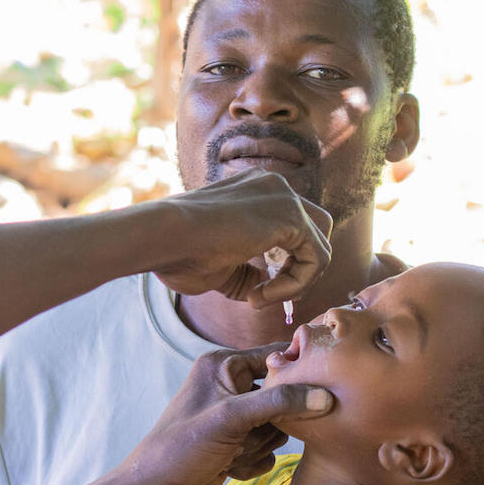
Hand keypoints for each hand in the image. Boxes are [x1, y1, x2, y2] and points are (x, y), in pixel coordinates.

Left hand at [115, 345, 332, 484]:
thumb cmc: (181, 448)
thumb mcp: (231, 417)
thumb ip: (280, 403)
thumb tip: (325, 397)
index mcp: (221, 366)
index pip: (274, 355)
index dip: (295, 372)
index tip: (320, 386)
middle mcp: (228, 388)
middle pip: (282, 398)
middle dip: (269, 423)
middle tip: (246, 434)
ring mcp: (232, 420)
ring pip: (276, 429)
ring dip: (258, 446)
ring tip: (231, 452)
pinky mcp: (235, 447)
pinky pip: (267, 452)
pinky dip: (252, 462)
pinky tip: (228, 468)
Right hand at [152, 169, 332, 307]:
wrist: (163, 237)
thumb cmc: (177, 253)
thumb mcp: (220, 268)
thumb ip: (248, 273)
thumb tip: (264, 288)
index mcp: (252, 190)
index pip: (289, 225)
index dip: (281, 265)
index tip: (253, 293)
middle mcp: (273, 186)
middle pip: (315, 228)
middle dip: (298, 267)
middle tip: (266, 293)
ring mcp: (284, 196)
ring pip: (319, 245)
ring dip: (296, 281)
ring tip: (260, 298)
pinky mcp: (292, 216)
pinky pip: (317, 259)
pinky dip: (296, 285)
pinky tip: (261, 295)